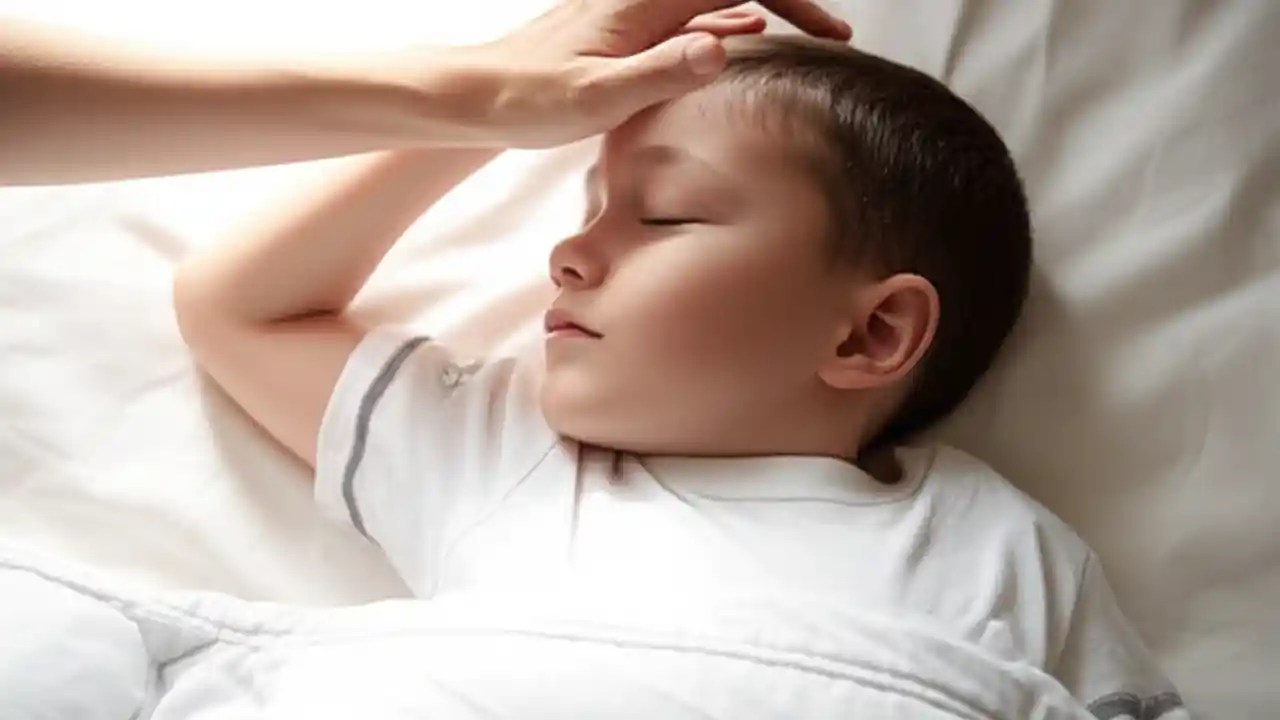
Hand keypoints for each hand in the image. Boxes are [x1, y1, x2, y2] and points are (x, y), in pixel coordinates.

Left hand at [445, 0, 850, 147]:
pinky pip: (690, 12)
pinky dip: (727, 19)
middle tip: (834, 36)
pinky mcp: (623, 25)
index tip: (830, 34)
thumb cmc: (528, 100)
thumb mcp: (597, 98)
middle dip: (789, 0)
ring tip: (809, 33)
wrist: (475, 97)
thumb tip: (725, 43)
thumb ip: (661, 71)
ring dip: (763, 8)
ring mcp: (633, 7)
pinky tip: (743, 36)